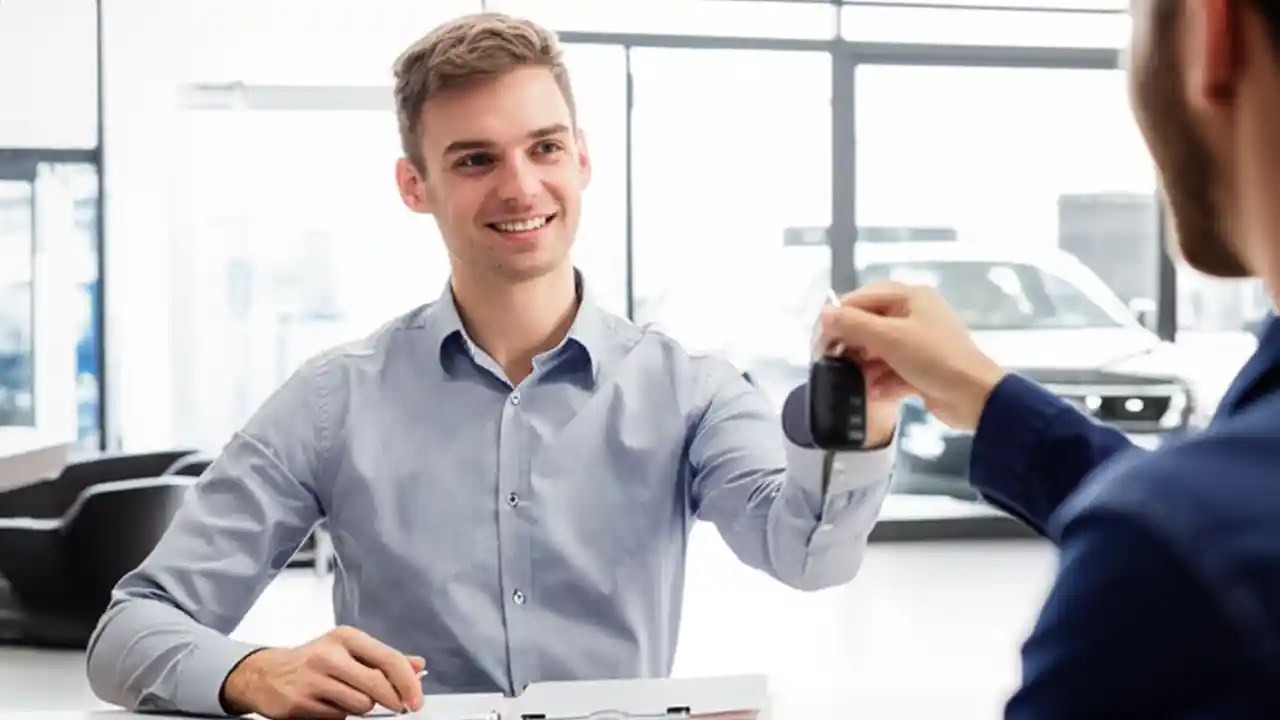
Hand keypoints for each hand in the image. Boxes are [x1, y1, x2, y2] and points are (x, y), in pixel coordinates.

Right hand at [221, 625, 426, 718]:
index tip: (417, 699)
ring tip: (349, 697)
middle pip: (377, 685)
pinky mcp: (300, 703)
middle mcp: (329, 655)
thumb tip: (418, 666)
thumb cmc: (315, 660)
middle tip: (399, 707)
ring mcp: (313, 679)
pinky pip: (338, 717)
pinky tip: (329, 704)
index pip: (388, 659)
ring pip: (361, 705)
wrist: (266, 674)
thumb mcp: (350, 651)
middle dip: (393, 700)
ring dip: (363, 707)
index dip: (408, 683)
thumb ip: (384, 659)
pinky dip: (340, 714)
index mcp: (346, 638)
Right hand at [819, 281, 1006, 431]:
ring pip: (879, 350)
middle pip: (870, 325)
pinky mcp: (922, 369)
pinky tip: (874, 393)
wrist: (975, 398)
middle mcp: (915, 316)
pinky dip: (882, 381)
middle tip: (832, 363)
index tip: (820, 341)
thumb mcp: (889, 338)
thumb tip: (824, 314)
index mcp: (911, 298)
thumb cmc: (933, 359)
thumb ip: (853, 324)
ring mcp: (919, 343)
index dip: (838, 318)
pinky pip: (892, 370)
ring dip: (865, 367)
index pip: (863, 299)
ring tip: (854, 381)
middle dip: (852, 345)